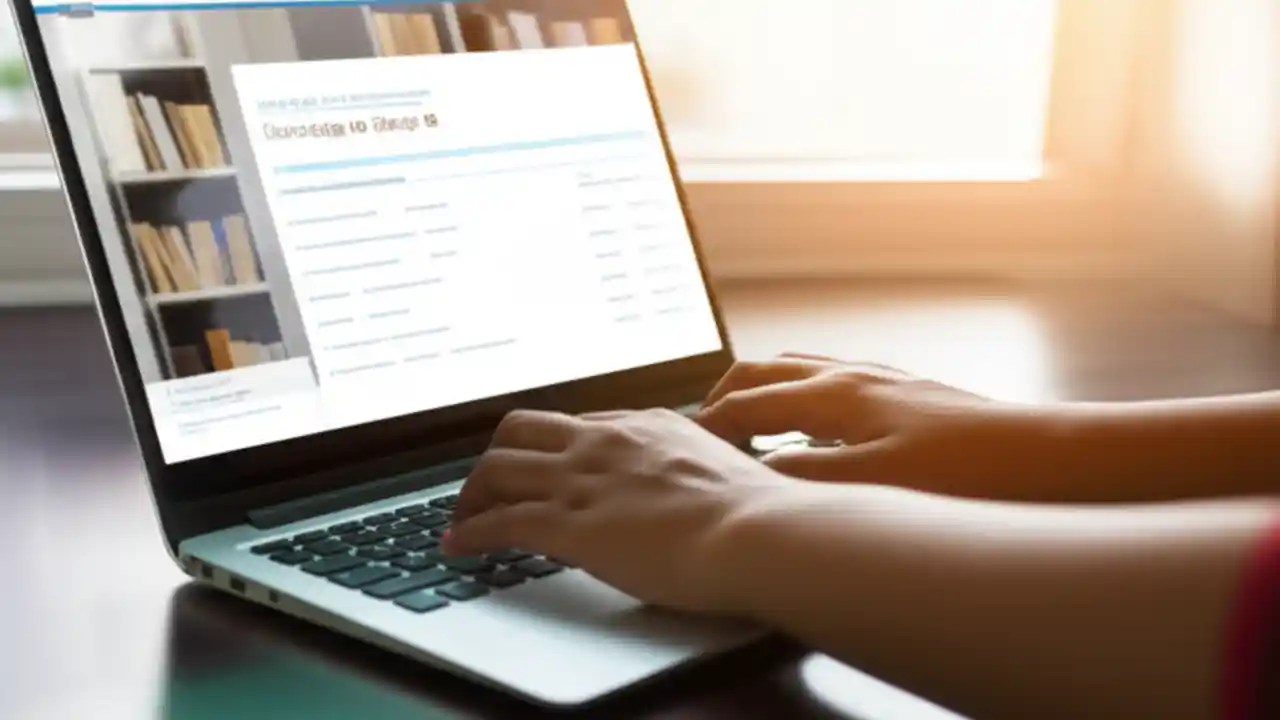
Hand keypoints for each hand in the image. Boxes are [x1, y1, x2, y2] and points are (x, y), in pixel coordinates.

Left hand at [446, 408, 794, 612]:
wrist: (757, 532)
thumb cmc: (757, 513)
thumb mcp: (723, 471)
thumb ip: (694, 471)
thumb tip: (696, 490)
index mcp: (645, 426)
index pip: (578, 425)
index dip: (552, 447)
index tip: (546, 464)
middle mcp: (604, 442)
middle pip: (522, 429)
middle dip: (498, 455)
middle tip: (490, 483)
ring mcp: (582, 480)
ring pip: (498, 468)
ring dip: (472, 493)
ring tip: (462, 516)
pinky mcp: (568, 525)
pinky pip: (500, 522)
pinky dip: (470, 532)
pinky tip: (458, 544)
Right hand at [696, 354, 1056, 497]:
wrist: (1046, 457)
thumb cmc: (965, 473)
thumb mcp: (873, 485)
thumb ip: (802, 480)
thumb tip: (746, 478)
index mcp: (833, 394)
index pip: (745, 403)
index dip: (705, 428)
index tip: (677, 451)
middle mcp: (851, 375)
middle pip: (764, 371)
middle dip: (725, 397)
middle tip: (702, 433)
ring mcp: (880, 380)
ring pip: (799, 370)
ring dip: (763, 393)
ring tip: (748, 428)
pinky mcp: (905, 393)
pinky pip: (831, 383)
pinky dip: (800, 400)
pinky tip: (817, 435)